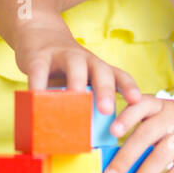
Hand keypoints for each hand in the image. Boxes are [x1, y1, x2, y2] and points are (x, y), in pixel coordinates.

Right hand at [14, 18, 141, 114]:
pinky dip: (39, 85)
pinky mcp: (39, 57)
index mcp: (98, 68)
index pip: (119, 76)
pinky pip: (40, 71)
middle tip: (106, 110)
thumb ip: (85, 102)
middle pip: (101, 72)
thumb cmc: (63, 67)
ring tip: (75, 103)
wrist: (39, 33)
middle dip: (106, 91)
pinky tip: (37, 99)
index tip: (137, 101)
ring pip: (76, 67)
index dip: (129, 87)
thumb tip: (88, 139)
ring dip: (77, 84)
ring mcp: (63, 56)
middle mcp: (85, 60)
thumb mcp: (80, 80)